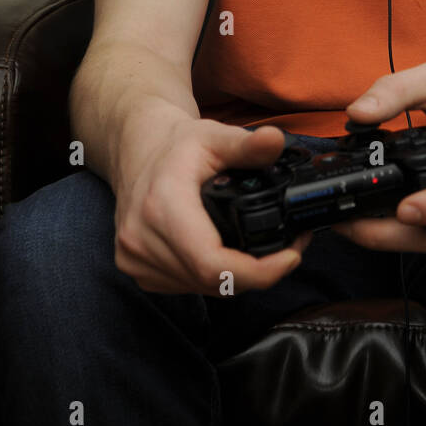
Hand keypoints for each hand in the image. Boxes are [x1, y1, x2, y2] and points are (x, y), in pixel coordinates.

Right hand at [113, 114, 311, 294]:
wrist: (137, 152)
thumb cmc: (176, 146)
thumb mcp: (214, 137)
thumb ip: (247, 145)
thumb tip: (274, 140)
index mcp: (161, 207)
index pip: (211, 264)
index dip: (257, 272)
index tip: (290, 257)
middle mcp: (141, 239)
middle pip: (213, 281)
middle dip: (260, 273)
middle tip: (290, 249)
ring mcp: (135, 259)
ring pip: (202, 288)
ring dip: (238, 278)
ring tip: (266, 251)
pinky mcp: (136, 269)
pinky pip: (187, 286)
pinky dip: (214, 277)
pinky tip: (229, 255)